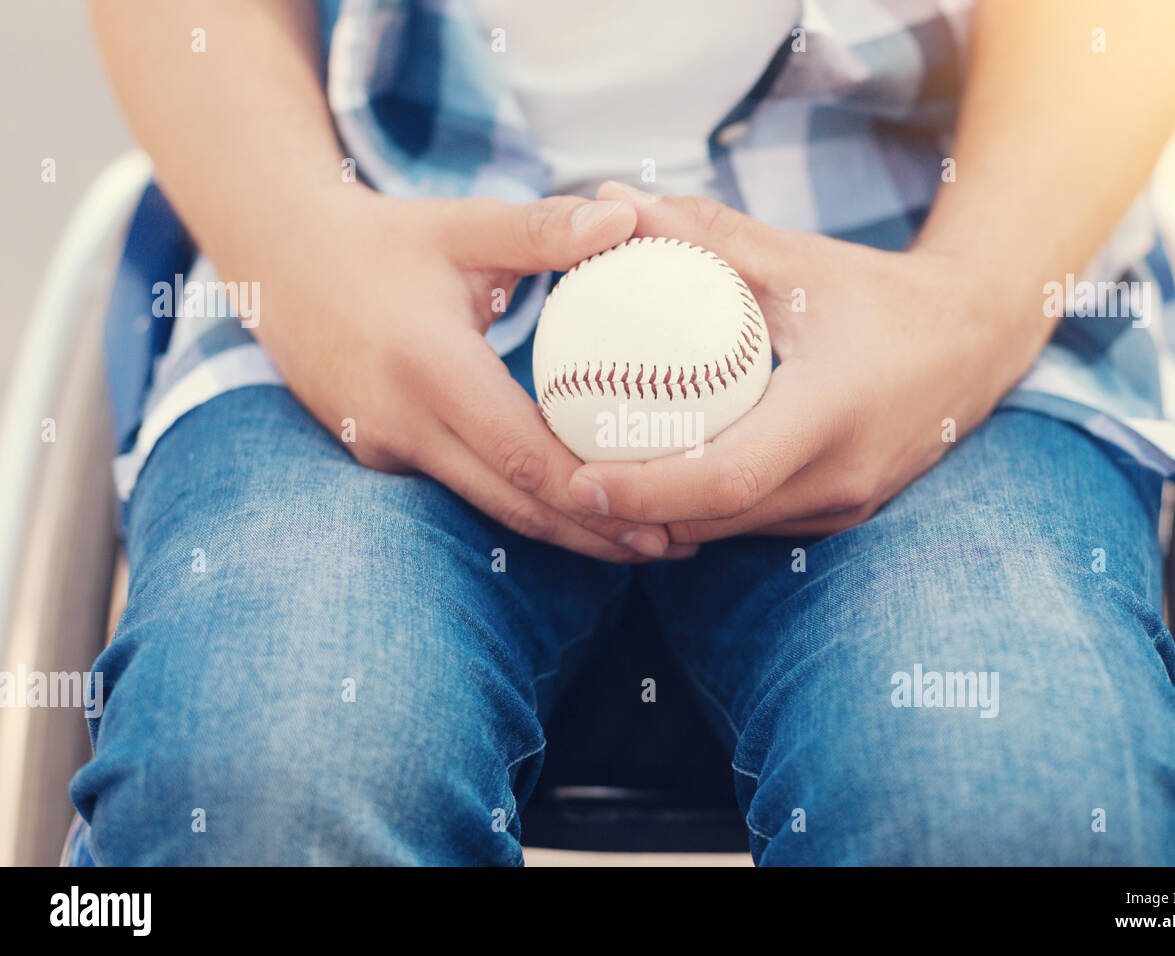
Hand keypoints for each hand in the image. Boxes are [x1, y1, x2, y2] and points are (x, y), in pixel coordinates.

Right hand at [250, 189, 690, 561]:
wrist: (281, 264)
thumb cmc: (385, 241)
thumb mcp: (464, 224)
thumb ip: (545, 227)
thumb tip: (628, 219)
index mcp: (426, 367)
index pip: (521, 454)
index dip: (592, 494)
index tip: (661, 514)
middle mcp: (401, 423)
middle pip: (512, 504)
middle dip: (593, 536)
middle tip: (673, 548)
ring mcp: (384, 449)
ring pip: (488, 508)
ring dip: (564, 533)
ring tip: (642, 545)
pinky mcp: (380, 458)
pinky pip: (462, 489)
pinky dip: (522, 506)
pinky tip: (576, 510)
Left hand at [566, 182, 1050, 541]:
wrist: (971, 342)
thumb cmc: (878, 294)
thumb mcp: (795, 258)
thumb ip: (704, 236)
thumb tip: (612, 205)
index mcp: (831, 413)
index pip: (724, 478)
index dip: (643, 490)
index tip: (576, 481)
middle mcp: (840, 477)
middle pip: (716, 520)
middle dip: (634, 516)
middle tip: (564, 482)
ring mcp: (845, 505)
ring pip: (732, 531)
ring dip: (665, 518)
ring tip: (599, 483)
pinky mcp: (844, 515)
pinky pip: (757, 523)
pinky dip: (705, 509)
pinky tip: (662, 476)